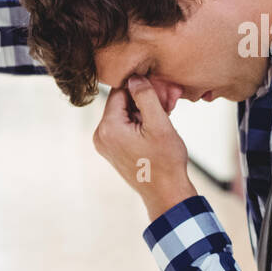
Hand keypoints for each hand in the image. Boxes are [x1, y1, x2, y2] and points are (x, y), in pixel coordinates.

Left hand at [93, 75, 196, 220]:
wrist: (165, 193)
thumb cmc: (165, 162)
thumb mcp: (159, 124)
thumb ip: (146, 97)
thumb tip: (135, 77)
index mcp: (108, 128)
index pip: (120, 92)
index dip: (142, 86)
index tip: (162, 87)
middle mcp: (101, 135)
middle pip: (123, 103)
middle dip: (147, 98)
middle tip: (171, 98)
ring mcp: (106, 144)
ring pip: (126, 114)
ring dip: (147, 109)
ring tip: (169, 109)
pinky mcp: (113, 149)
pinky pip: (126, 126)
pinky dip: (142, 121)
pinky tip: (160, 120)